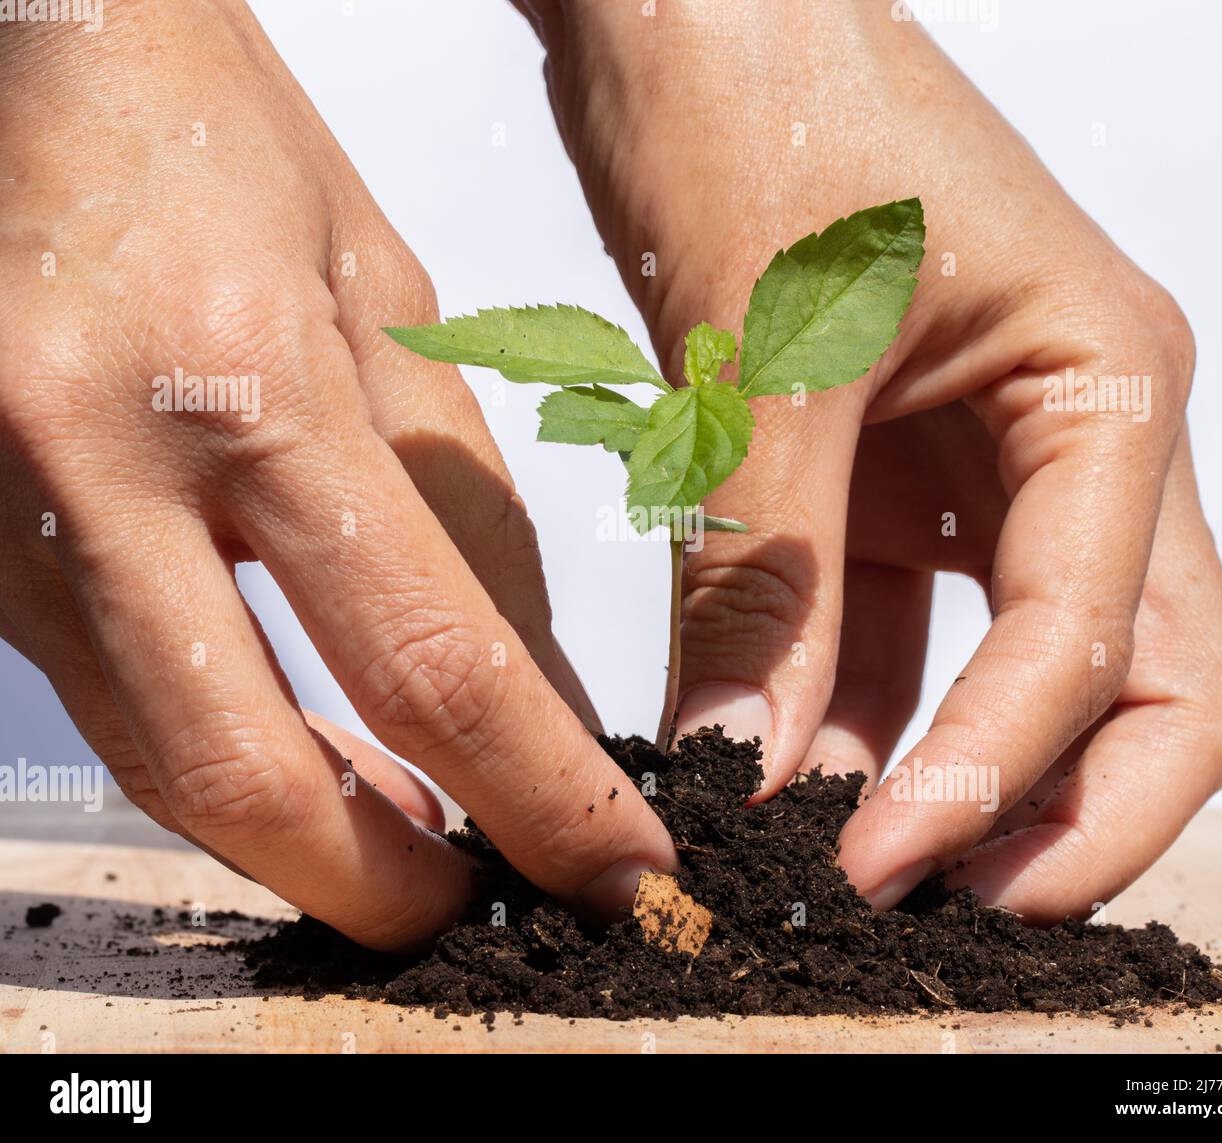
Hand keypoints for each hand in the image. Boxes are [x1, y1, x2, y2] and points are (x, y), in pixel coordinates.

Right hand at [0, 0, 673, 948]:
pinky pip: (100, 699)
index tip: (613, 866)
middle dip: (385, 885)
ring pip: (154, 761)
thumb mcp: (385, 301)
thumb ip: (465, 512)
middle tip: (481, 910)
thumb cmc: (209, 138)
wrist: (15, 52)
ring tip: (407, 846)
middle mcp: (90, 465)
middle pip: (246, 773)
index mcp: (244, 382)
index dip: (539, 797)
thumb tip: (540, 697)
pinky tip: (296, 756)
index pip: (428, 659)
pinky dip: (215, 756)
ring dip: (299, 837)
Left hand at [523, 0, 1221, 919]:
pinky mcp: (887, 476)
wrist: (682, 8)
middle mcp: (1070, 437)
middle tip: (927, 904)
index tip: (871, 872)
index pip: (1097, 643)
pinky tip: (775, 760)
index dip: (997, 780)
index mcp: (1106, 386)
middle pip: (1136, 681)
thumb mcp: (767, 357)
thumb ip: (766, 571)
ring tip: (824, 852)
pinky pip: (895, 627)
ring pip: (1005, 670)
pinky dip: (845, 705)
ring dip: (926, 772)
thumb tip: (743, 765)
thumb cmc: (758, 101)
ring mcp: (980, 462)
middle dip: (1054, 811)